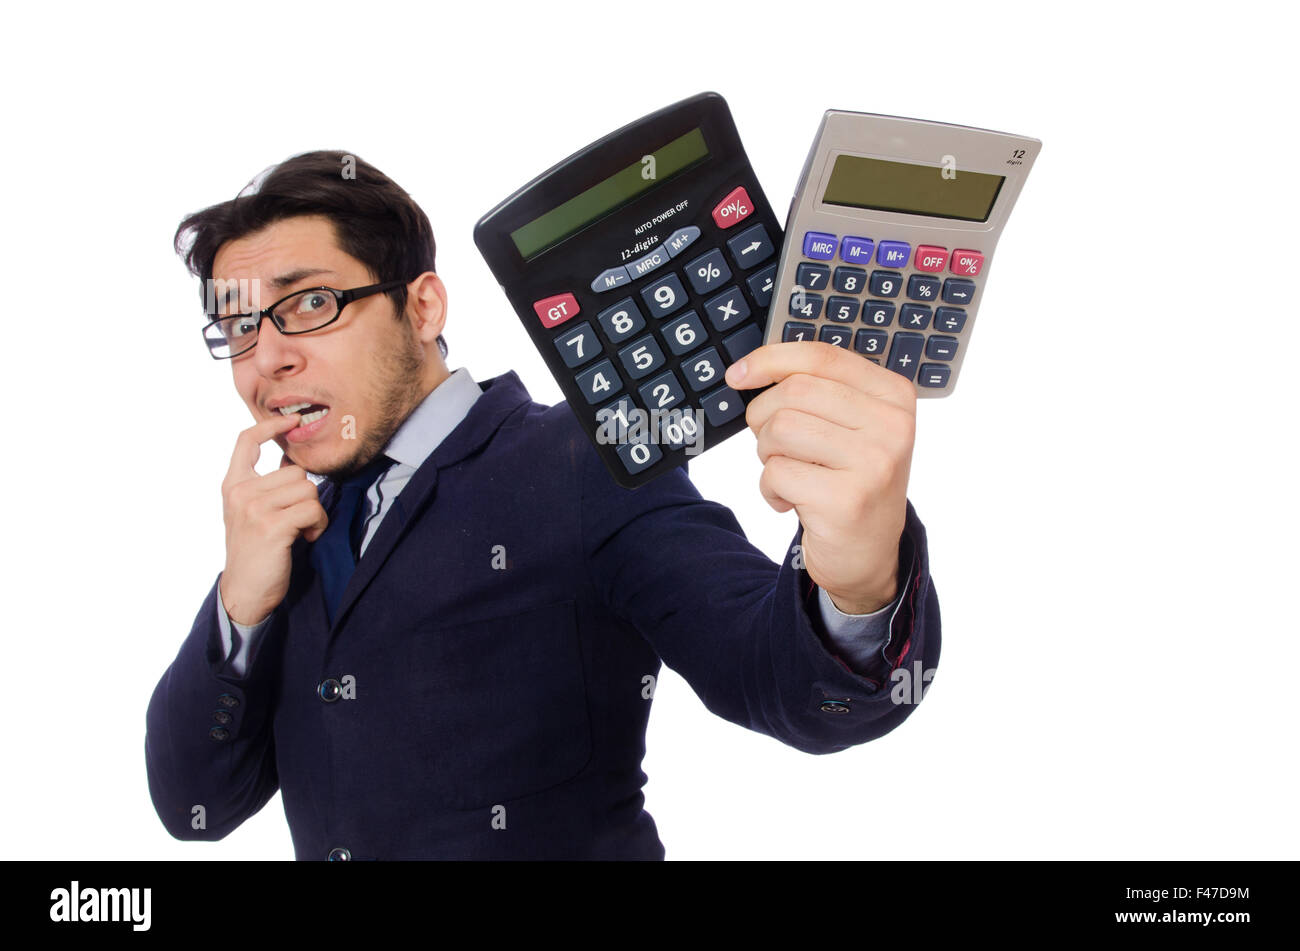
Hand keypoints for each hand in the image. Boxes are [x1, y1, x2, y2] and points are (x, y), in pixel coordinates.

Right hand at [218, 414, 328, 624]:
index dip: (270, 426)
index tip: (292, 420)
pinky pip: (313, 509)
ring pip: (308, 490)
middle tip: (297, 520)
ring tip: (300, 530)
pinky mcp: (272, 526)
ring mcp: (254, 508)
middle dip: (306, 496)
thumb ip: (266, 486)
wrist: (245, 591)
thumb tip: (293, 462)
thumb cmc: (255, 551)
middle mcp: (240, 492)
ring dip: (314, 512)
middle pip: (296, 472)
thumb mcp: (251, 512)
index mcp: (233, 485)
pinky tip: (306, 537)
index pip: (246, 441)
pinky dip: (318, 525)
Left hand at [724, 341, 915, 614]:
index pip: (822, 357)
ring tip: (789, 474)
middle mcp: (892, 425)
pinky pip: (776, 473)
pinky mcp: (847, 500)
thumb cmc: (849, 481)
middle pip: (795, 391)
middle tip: (774, 445)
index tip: (738, 375)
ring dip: (767, 454)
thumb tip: (750, 369)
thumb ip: (818, 391)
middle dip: (765, 417)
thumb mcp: (850, 428)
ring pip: (781, 429)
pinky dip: (769, 488)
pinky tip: (792, 502)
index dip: (771, 360)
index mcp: (894, 395)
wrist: (868, 553)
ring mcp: (874, 463)